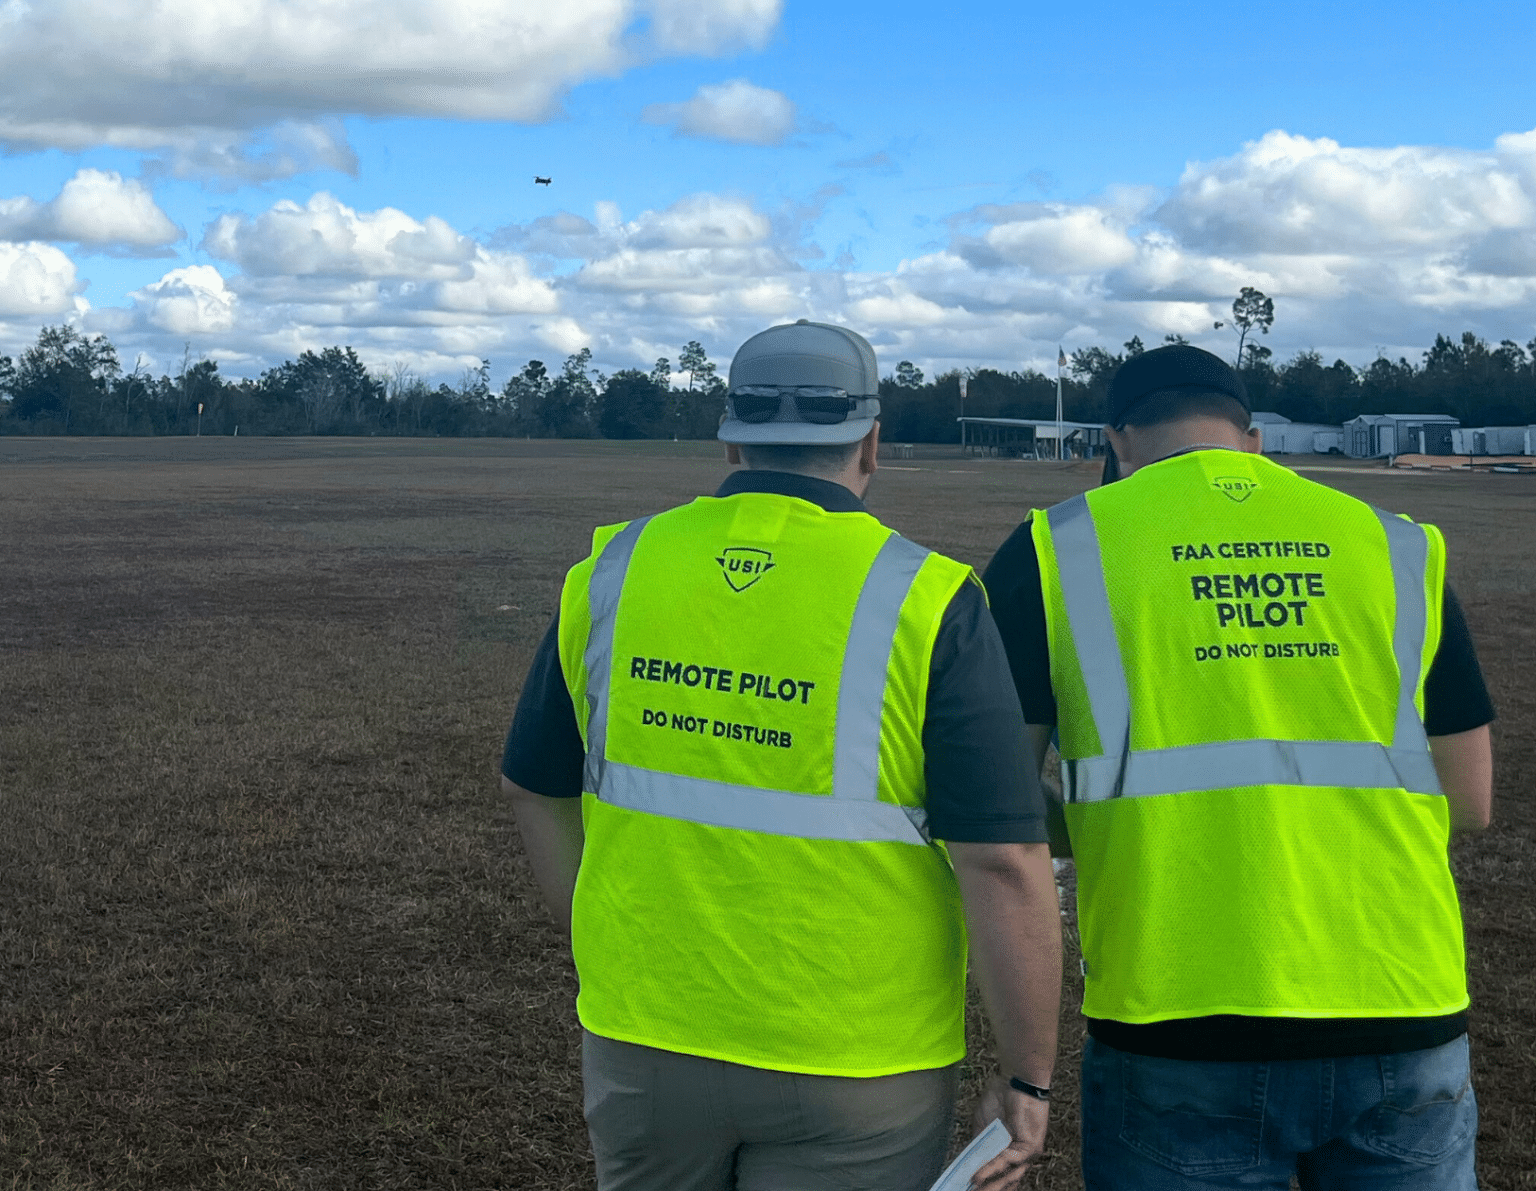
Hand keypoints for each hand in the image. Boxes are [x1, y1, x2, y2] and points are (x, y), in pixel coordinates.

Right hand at [968, 1076, 1049, 1190]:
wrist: (1017, 1080)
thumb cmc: (1002, 1098)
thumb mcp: (984, 1124)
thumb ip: (980, 1145)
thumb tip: (969, 1163)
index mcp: (1011, 1151)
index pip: (1000, 1174)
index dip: (986, 1183)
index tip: (969, 1187)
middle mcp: (1021, 1155)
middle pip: (1006, 1180)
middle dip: (988, 1189)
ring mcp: (1027, 1153)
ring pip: (1008, 1176)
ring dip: (989, 1185)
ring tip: (973, 1188)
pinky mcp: (1030, 1148)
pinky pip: (1008, 1162)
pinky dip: (991, 1169)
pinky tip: (978, 1175)